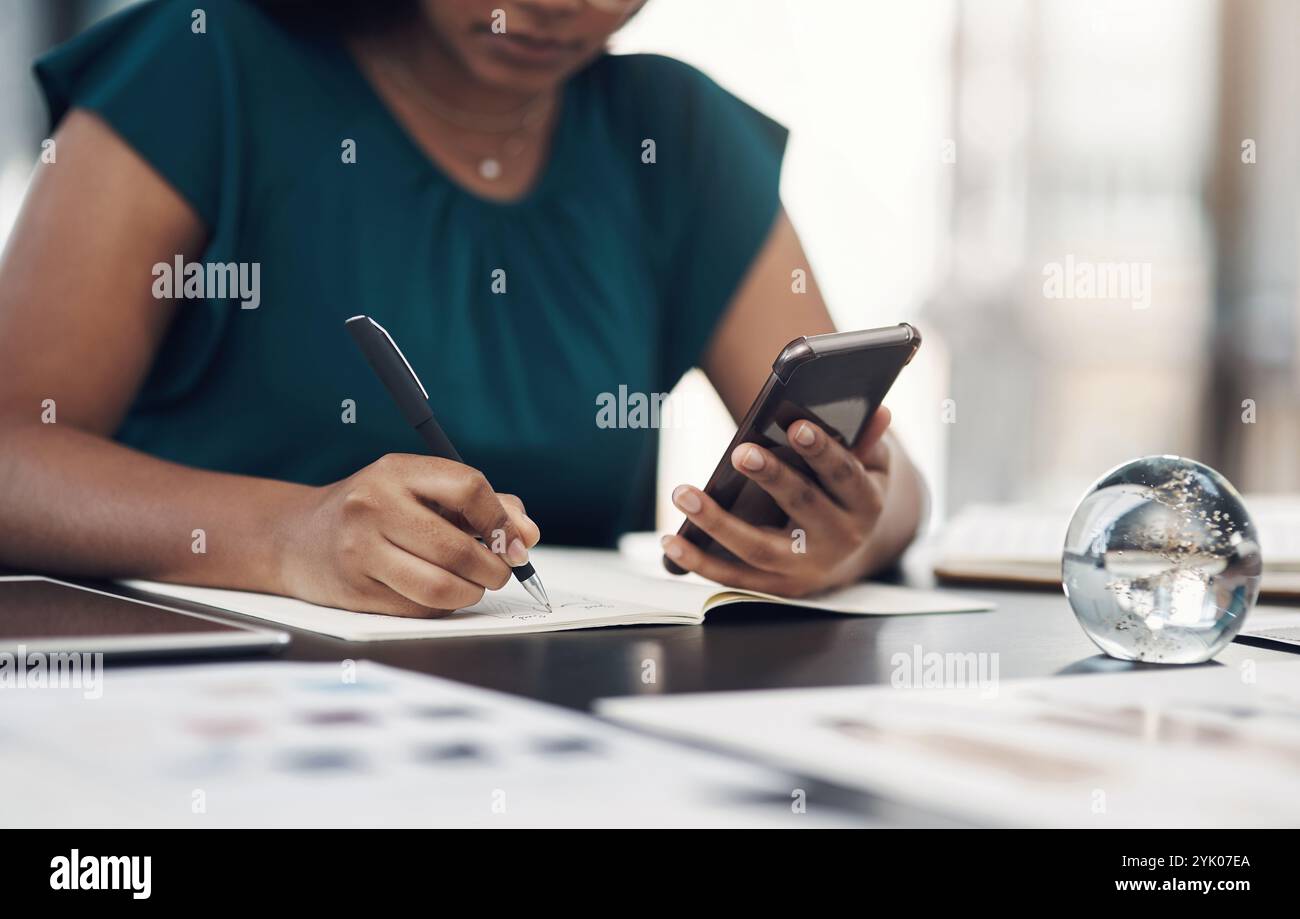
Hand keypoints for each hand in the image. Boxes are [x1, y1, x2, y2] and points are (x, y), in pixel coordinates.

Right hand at [275, 453, 539, 616]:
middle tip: (500, 571)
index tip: (516, 541)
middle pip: (458, 547)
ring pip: (441, 586)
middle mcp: (374, 506)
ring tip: (475, 585)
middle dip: (494, 567)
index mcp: (396, 471)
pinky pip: (420, 609)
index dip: (501, 520)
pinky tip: (440, 593)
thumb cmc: (374, 510)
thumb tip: (525, 534)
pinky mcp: (355, 591)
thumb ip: (481, 504)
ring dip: (472, 592)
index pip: (468, 488)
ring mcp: (360, 551)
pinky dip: (444, 606)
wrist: (297, 537)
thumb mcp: (419, 489)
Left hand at [661, 407, 897, 597]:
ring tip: (683, 493)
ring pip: (759, 548)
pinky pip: (733, 577)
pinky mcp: (776, 587)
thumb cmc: (847, 492)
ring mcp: (805, 568)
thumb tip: (878, 411)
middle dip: (772, 478)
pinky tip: (671, 540)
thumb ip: (866, 441)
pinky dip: (700, 561)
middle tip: (741, 452)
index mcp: (866, 504)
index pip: (844, 475)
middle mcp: (839, 540)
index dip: (822, 452)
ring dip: (718, 522)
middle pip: (802, 507)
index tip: (796, 427)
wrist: (850, 554)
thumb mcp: (868, 467)